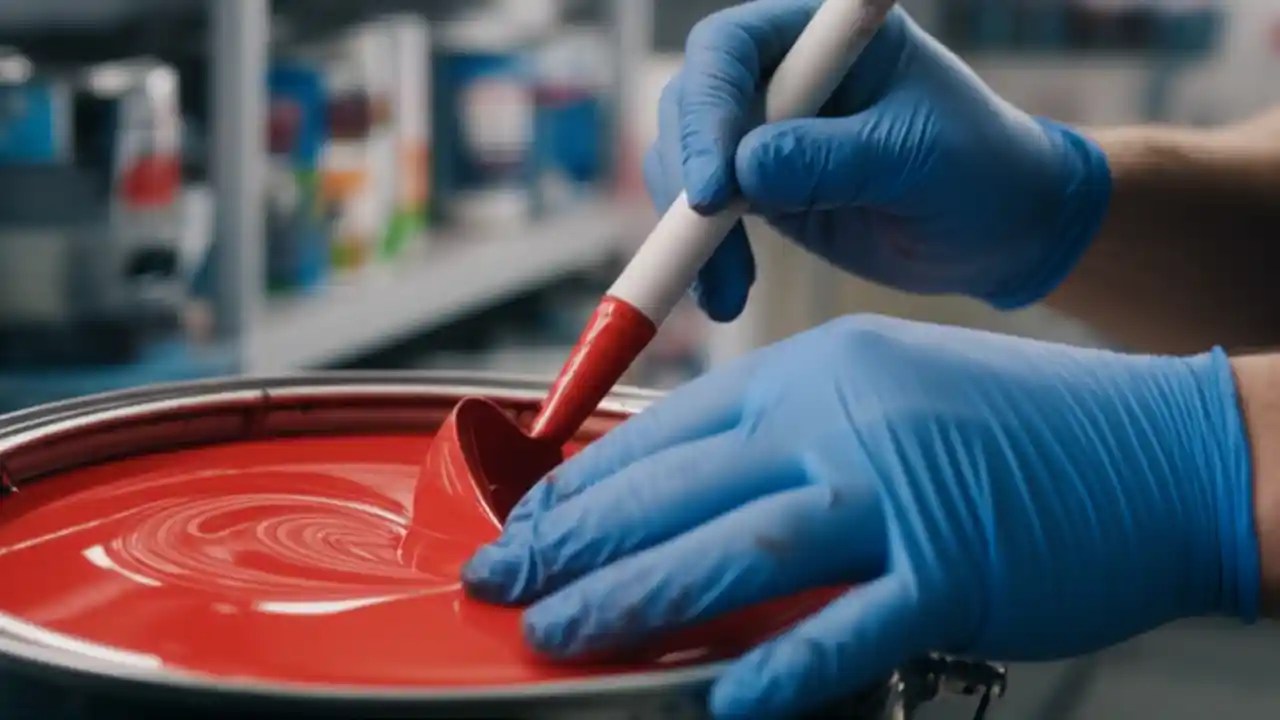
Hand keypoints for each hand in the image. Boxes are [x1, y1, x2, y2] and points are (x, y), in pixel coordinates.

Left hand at [463, 315, 1256, 717]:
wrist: (1158, 446)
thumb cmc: (1014, 427)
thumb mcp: (882, 394)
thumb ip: (785, 440)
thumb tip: (688, 494)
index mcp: (815, 373)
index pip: (669, 431)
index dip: (585, 483)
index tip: (528, 521)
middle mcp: (842, 421)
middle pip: (678, 489)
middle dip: (574, 543)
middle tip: (502, 582)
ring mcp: (896, 494)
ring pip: (735, 550)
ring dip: (633, 598)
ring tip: (558, 634)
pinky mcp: (954, 568)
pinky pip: (847, 627)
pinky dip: (778, 667)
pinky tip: (717, 698)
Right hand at [648, 1, 1111, 321]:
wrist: (1004, 231)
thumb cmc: (981, 171)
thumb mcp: (915, 161)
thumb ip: (833, 160)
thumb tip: (744, 171)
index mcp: (822, 35)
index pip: (729, 49)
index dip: (708, 112)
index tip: (714, 190)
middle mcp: (784, 73)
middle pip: (690, 104)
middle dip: (686, 175)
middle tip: (703, 242)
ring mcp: (766, 131)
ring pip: (684, 163)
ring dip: (690, 229)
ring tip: (727, 290)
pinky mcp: (761, 189)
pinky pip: (704, 217)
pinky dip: (704, 258)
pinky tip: (725, 297)